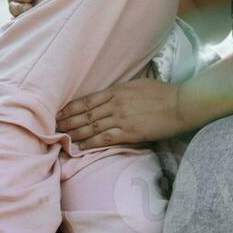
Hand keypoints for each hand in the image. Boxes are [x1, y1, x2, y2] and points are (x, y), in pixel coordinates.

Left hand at [56, 78, 187, 149]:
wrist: (179, 104)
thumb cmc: (162, 93)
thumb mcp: (138, 84)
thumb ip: (121, 91)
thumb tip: (110, 95)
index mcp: (117, 90)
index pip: (87, 100)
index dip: (71, 108)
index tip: (59, 113)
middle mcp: (115, 104)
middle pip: (85, 114)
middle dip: (68, 121)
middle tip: (53, 127)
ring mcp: (121, 118)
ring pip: (92, 126)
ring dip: (76, 133)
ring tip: (62, 138)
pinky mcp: (130, 132)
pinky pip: (106, 138)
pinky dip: (92, 142)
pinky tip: (81, 147)